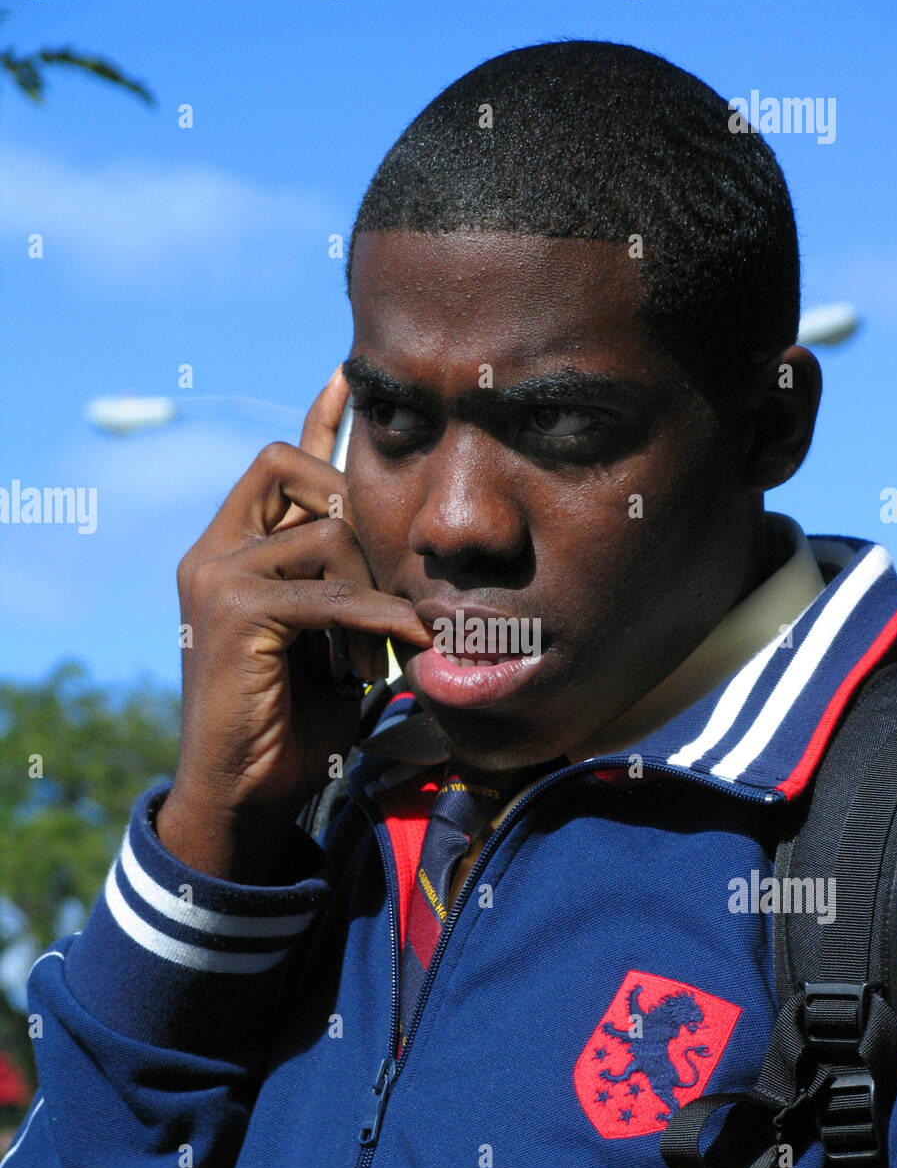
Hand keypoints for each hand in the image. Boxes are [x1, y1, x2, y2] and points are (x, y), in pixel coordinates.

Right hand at [155, 368, 431, 880]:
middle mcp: (214, 551)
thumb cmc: (297, 722)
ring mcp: (215, 575)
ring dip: (373, 590)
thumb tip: (412, 560)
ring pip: (325, 531)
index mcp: (236, 550)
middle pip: (296, 468)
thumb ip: (357, 592)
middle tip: (386, 592)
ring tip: (384, 651)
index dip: (320, 420)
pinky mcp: (232, 611)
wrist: (247, 793)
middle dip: (356, 514)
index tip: (348, 375)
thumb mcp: (339, 642)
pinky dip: (376, 620)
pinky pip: (327, 591)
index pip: (280, 464)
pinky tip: (404, 649)